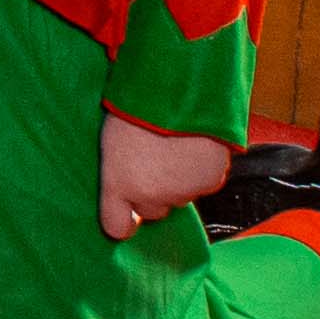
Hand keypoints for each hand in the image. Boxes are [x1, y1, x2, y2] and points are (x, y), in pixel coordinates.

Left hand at [97, 111, 234, 240]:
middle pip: (153, 210)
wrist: (178, 92)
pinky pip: (203, 184)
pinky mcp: (209, 183)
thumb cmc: (136, 106)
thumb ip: (117, 170)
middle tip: (152, 160)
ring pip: (180, 197)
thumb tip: (123, 180)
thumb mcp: (110, 137)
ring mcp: (182, 192)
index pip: (117, 226)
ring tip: (172, 147)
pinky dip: (200, 171)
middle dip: (153, 191)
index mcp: (117, 184)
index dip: (123, 220)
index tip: (125, 216)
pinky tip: (193, 147)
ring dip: (177, 180)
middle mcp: (150, 196)